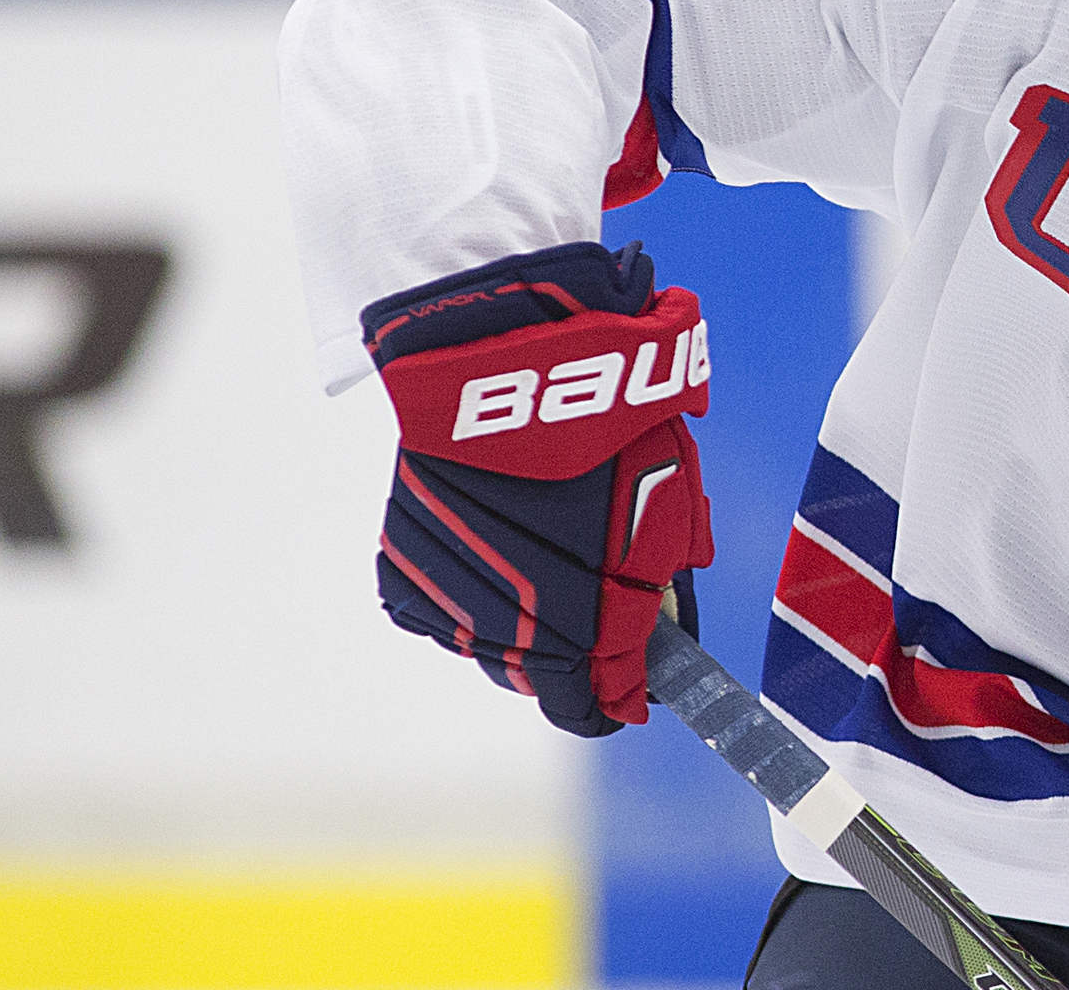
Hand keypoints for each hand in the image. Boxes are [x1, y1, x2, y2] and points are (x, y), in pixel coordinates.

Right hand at [365, 240, 714, 735]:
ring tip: (544, 551)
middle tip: (598, 604)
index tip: (630, 685)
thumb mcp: (665, 506)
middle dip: (574, 652)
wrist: (511, 360)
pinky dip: (465, 583)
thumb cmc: (606, 429)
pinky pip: (437, 602)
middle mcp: (506, 627)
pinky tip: (493, 535)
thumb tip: (659, 628)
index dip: (615, 697)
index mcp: (581, 628)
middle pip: (538, 676)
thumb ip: (658, 581)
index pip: (590, 707)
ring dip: (518, 617)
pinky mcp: (403, 563)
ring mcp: (448, 597)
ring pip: (485, 641)